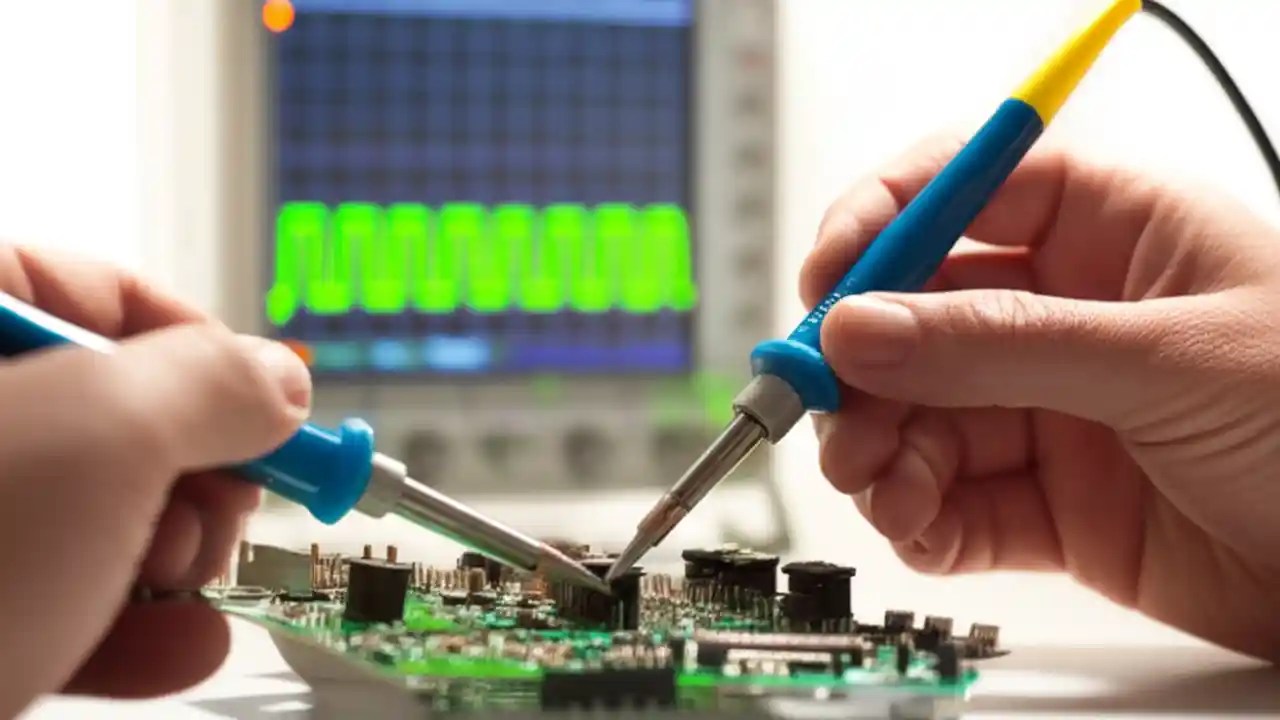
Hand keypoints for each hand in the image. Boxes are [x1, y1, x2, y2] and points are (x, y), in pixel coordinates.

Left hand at [0, 247, 309, 715]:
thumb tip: (274, 382)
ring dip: (172, 557)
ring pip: (88, 513)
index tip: (273, 408)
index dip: (204, 348)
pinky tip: (178, 648)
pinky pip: (52, 596)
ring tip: (190, 587)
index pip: (95, 293)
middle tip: (225, 512)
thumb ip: (210, 386)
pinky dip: (128, 626)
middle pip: (107, 412)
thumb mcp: (100, 439)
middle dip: (192, 471)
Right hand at [805, 135, 1279, 661]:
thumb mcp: (1168, 361)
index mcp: (1116, 234)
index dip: (885, 220)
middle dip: (862, 360)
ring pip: (921, 414)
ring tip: (876, 477)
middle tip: (823, 400)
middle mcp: (1070, 317)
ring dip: (879, 446)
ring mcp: (1054, 412)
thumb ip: (1003, 346)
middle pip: (920, 314)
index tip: (828, 274)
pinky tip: (917, 523)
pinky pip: (953, 501)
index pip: (969, 189)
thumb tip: (866, 328)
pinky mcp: (1050, 504)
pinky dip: (918, 516)